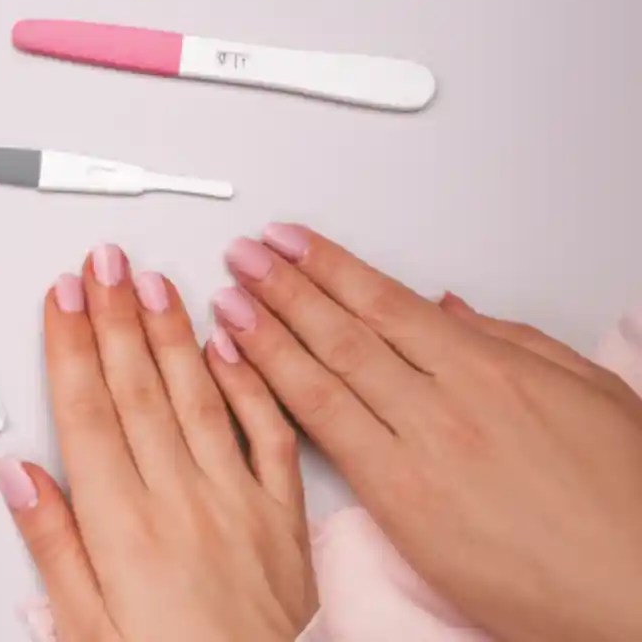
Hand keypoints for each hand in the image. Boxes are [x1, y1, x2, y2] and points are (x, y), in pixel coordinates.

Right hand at [0, 245, 316, 641]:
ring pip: (199, 396)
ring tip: (154, 281)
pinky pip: (268, 432)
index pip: (88, 412)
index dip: (72, 346)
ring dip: (172, 332)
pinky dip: (248, 382)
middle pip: (138, 388)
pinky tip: (229, 343)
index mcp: (124, 527)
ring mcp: (237, 501)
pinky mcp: (283, 514)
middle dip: (116, 316)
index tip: (63, 297)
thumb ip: (53, 548)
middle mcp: (181, 501)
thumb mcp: (86, 632)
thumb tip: (18, 477)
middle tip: (103, 262)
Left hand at [215, 223, 641, 641]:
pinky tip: (244, 371)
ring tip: (229, 300)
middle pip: (344, 331)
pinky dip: (275, 396)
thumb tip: (445, 307)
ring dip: (266, 333)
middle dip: (285, 287)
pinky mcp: (397, 504)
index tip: (290, 241)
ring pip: (323, 377)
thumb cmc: (624, 502)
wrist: (637, 589)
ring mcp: (416, 453)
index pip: (386, 302)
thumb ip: (508, 341)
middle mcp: (445, 403)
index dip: (329, 266)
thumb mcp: (589, 393)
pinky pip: (322, 436)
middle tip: (244, 256)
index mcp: (488, 369)